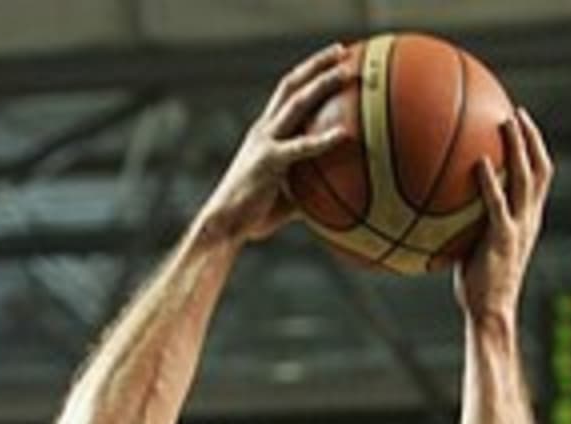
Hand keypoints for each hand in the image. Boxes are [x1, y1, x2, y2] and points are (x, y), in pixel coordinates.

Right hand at [197, 44, 355, 243]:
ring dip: (321, 83)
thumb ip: (311, 187)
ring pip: (296, 102)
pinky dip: (323, 139)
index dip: (307, 74)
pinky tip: (344, 134)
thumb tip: (342, 195)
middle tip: (342, 51)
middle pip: (291, 84)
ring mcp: (264, 142)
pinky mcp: (268, 161)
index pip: (286, 93)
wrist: (223, 225)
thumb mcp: (288, 195)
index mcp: (265, 132)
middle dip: (316, 64)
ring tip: (346, 72)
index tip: (331, 61)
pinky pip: (300, 147)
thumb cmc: (254, 215)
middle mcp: (264, 129)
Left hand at [454, 107, 552, 325]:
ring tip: (506, 123)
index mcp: (528, 220)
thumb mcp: (475, 247)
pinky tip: (477, 162)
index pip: (539, 178)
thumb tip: (436, 203)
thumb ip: (466, 222)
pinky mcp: (503, 240)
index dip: (535, 149)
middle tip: (516, 113)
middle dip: (531, 139)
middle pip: (540, 169)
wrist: (491, 312)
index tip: (521, 124)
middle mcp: (530, 219)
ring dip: (519, 148)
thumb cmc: (478, 285)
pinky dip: (490, 182)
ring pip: (526, 179)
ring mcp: (519, 228)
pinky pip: (498, 204)